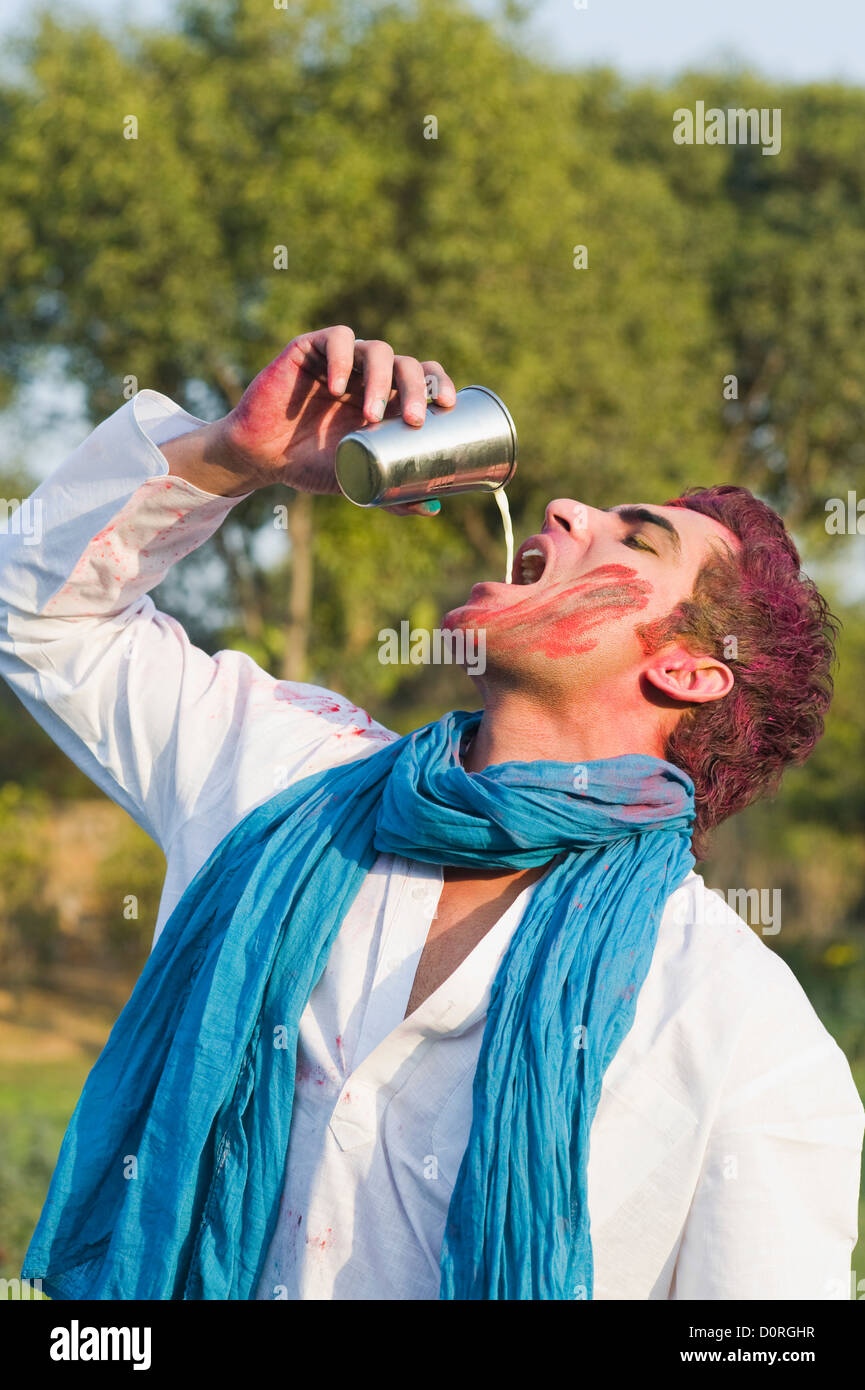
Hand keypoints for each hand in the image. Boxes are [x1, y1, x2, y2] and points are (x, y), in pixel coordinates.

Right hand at [173, 326, 456, 510]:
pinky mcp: (310, 349)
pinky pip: (336, 338)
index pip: (425, 376)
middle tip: (414, 419)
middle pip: (406, 364)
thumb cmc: (312, 465)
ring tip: (373, 415)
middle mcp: (369, 375)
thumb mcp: (356, 482)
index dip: (439, 383)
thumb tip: (433, 508)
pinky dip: (343, 359)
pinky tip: (340, 387)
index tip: (446, 406)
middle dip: (416, 389)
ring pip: (376, 350)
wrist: (262, 457)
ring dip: (382, 380)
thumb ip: (391, 496)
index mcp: (387, 398)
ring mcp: (341, 360)